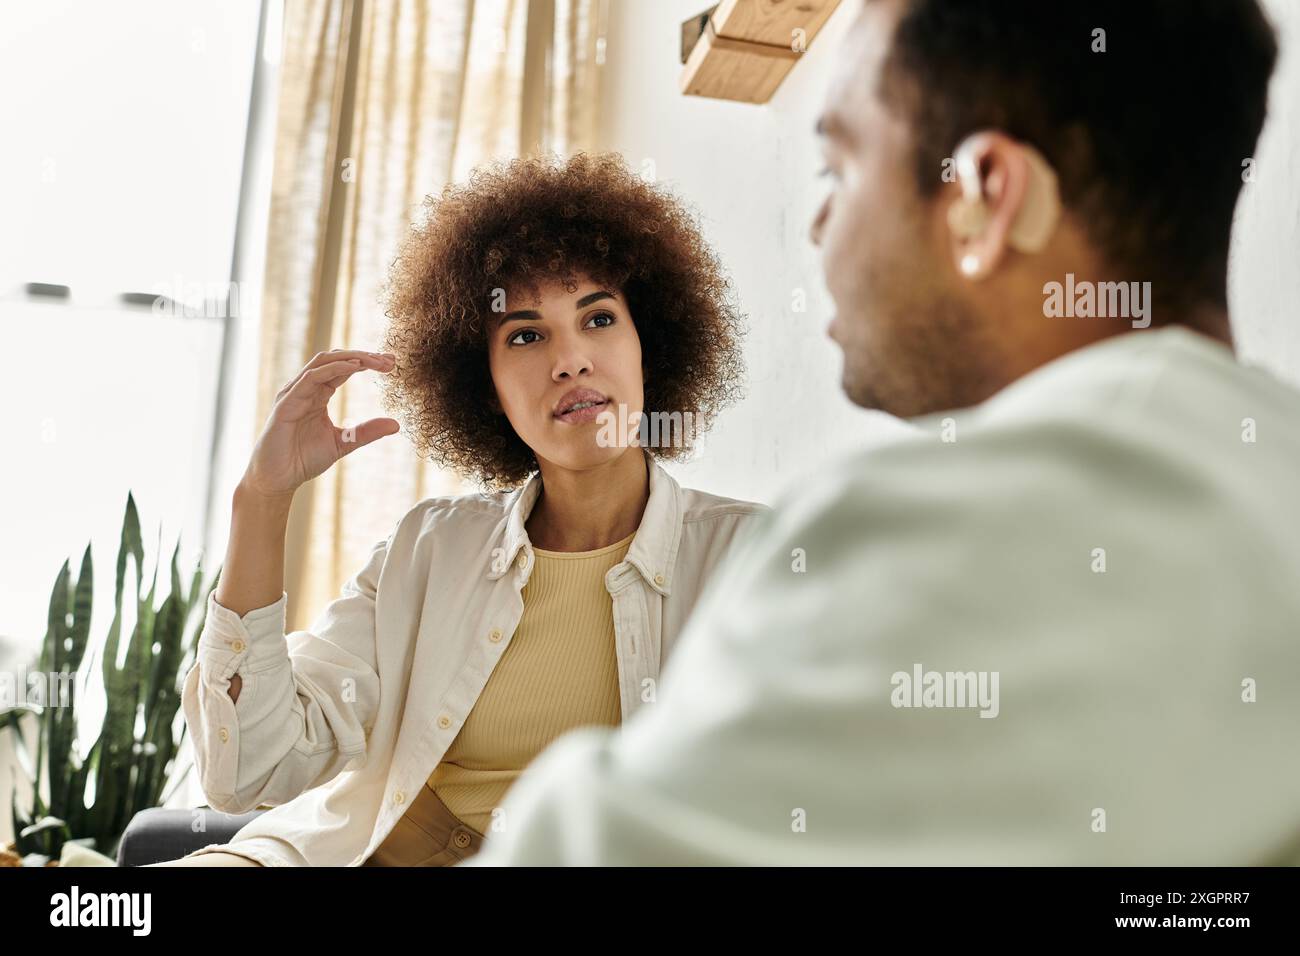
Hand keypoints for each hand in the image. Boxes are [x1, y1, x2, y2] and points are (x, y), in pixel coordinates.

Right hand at [240, 349, 400, 500]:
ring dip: (351, 358)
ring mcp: (295, 393)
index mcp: (318, 394)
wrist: (278, 478)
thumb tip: (397, 424)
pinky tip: (353, 367)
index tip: (391, 364)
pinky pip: (310, 378)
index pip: (344, 369)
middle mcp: (306, 388)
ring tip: (375, 360)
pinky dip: (332, 369)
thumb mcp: (344, 442)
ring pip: (323, 362)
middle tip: (388, 360)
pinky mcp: (287, 402)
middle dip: (363, 356)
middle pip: (335, 359)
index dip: (367, 363)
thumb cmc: (304, 459)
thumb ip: (367, 431)